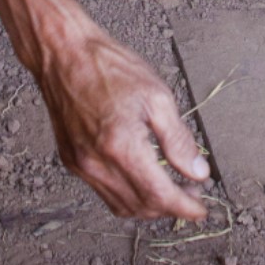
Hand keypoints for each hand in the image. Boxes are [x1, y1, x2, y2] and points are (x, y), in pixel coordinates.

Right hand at [32, 22, 210, 219]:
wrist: (63, 54)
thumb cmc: (109, 67)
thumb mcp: (156, 97)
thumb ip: (178, 140)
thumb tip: (197, 172)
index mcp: (121, 146)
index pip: (159, 196)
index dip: (184, 208)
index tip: (201, 210)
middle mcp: (96, 163)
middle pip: (141, 207)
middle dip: (170, 207)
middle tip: (191, 193)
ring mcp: (81, 165)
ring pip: (121, 206)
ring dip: (148, 205)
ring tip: (169, 188)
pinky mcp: (71, 161)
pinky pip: (103, 192)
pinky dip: (127, 194)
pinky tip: (141, 176)